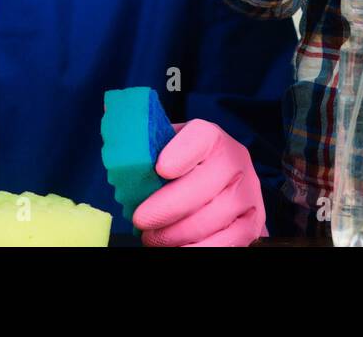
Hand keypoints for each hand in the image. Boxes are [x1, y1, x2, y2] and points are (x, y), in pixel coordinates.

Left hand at [131, 119, 266, 246]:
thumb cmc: (186, 166)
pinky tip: (175, 248)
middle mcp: (235, 162)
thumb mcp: (168, 145)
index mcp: (212, 138)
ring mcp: (247, 194)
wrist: (223, 185)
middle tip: (140, 220)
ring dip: (175, 234)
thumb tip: (110, 113)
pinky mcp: (252, 223)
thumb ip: (143, 136)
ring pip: (211, 219)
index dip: (181, 153)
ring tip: (153, 237)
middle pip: (202, 186)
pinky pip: (226, 242)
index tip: (160, 168)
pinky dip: (196, 249)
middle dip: (166, 208)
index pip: (201, 138)